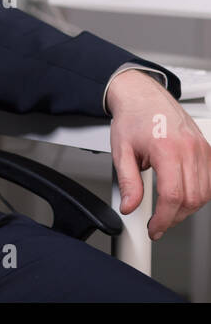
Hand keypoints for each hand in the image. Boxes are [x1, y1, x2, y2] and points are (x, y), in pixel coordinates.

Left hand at [106, 69, 210, 239]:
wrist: (142, 96)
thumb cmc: (132, 118)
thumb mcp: (121, 151)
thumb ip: (128, 182)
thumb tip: (130, 206)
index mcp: (167, 149)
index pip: (173, 196)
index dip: (164, 218)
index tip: (154, 227)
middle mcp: (190, 149)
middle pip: (192, 198)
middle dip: (175, 217)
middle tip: (159, 223)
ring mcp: (202, 148)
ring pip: (205, 193)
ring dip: (187, 208)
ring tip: (168, 211)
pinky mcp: (207, 148)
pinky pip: (209, 180)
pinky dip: (198, 193)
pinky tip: (182, 195)